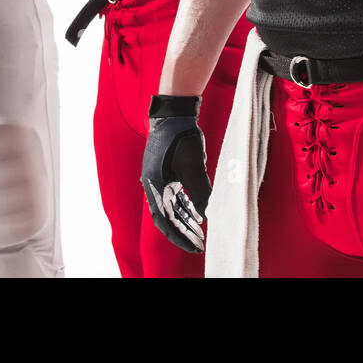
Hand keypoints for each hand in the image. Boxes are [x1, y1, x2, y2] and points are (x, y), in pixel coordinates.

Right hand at [141, 95, 210, 253]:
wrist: (173, 115)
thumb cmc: (181, 138)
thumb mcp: (194, 166)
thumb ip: (201, 191)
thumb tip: (209, 215)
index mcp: (155, 187)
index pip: (166, 222)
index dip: (180, 236)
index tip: (195, 247)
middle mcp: (153, 186)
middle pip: (168, 218)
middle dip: (184, 232)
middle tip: (200, 244)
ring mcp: (158, 180)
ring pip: (171, 208)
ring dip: (185, 220)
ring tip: (199, 231)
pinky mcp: (165, 173)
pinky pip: (173, 197)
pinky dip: (184, 207)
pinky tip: (195, 213)